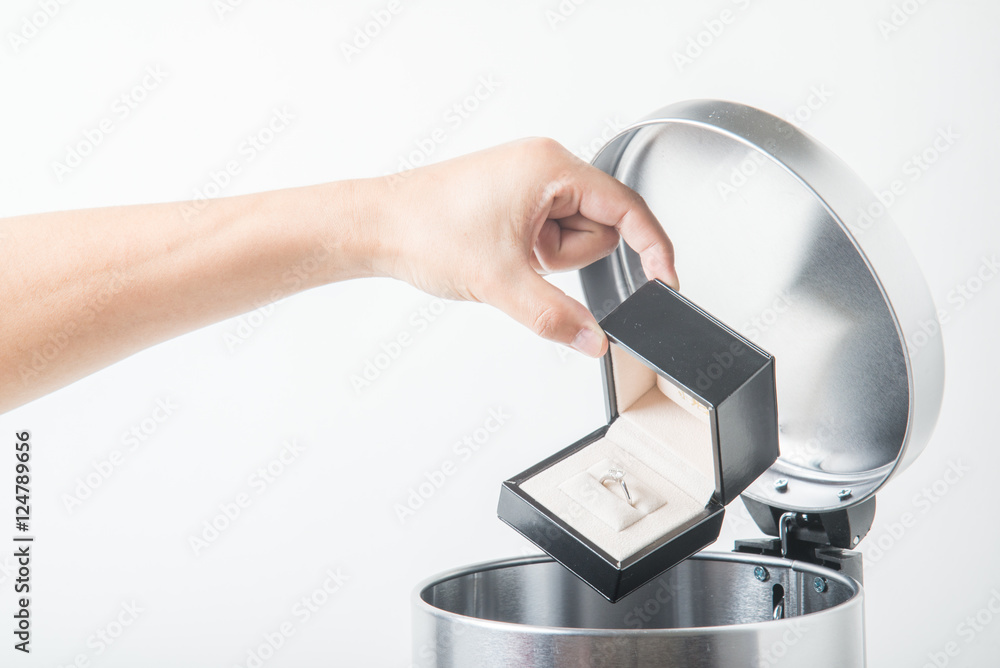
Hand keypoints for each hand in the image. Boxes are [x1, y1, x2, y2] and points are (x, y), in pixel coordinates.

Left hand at [370, 137, 678, 357]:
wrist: (376, 227)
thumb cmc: (425, 229)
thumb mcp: (500, 282)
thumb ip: (556, 317)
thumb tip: (595, 340)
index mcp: (551, 167)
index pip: (628, 209)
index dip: (654, 248)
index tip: (666, 281)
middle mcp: (544, 167)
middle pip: (599, 227)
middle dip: (567, 258)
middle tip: (526, 262)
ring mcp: (528, 182)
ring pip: (572, 236)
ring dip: (547, 259)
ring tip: (505, 257)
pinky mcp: (514, 200)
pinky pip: (547, 236)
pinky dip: (532, 255)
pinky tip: (499, 255)